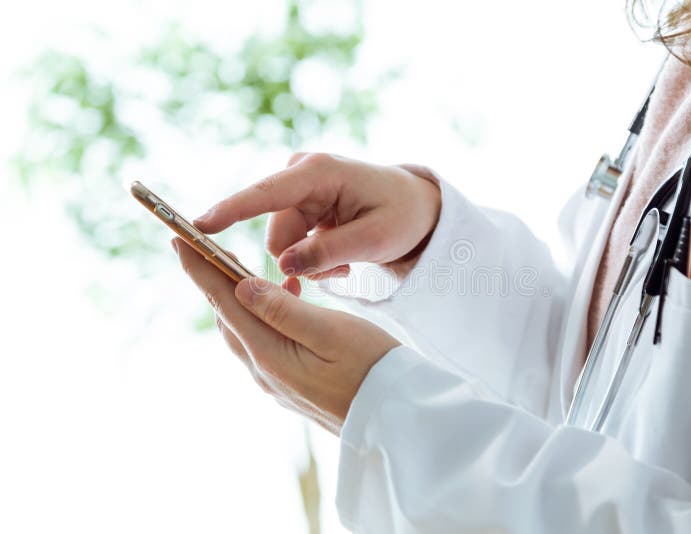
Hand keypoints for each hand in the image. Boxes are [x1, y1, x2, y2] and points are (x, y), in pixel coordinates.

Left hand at [172, 237, 399, 433]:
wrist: (398, 417)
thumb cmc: (373, 368)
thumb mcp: (332, 332)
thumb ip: (284, 310)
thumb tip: (242, 287)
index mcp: (270, 355)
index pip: (224, 302)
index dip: (200, 268)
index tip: (179, 239)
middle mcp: (265, 372)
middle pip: (228, 317)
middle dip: (214, 280)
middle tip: (207, 248)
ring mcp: (277, 382)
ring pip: (244, 331)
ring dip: (240, 298)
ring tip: (245, 269)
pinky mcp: (292, 385)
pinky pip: (264, 344)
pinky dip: (264, 316)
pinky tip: (288, 299)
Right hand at [194, 153, 441, 278]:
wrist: (419, 208)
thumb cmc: (403, 217)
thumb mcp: (373, 239)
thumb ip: (327, 253)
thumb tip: (284, 266)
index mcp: (319, 172)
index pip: (266, 194)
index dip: (231, 211)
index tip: (197, 225)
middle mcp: (303, 174)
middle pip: (276, 233)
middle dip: (299, 260)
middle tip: (337, 271)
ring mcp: (301, 189)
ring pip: (283, 243)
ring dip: (309, 262)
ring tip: (344, 262)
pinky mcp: (303, 204)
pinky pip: (292, 242)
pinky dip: (313, 257)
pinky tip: (340, 257)